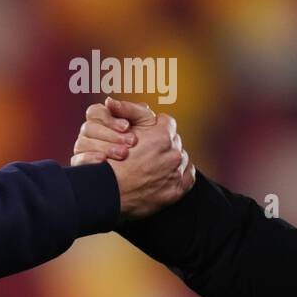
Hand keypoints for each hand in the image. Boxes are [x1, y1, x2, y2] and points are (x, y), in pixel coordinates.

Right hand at [71, 96, 194, 219]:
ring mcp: (175, 173)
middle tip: (151, 150)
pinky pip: (189, 176)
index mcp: (161, 136)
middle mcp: (173, 153)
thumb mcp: (118, 131)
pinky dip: (181, 173)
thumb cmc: (110, 163)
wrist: (107, 193)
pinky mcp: (176, 190)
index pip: (168, 122)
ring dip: (172, 159)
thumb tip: (122, 102)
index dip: (158, 126)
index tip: (151, 132)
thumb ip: (128, 114)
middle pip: (175, 141)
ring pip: (182, 157)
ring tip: (157, 164)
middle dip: (165, 143)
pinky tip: (169, 174)